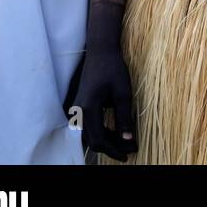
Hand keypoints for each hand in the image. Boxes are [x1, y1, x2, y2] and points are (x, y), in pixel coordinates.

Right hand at [73, 40, 137, 160]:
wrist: (100, 52)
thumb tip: (128, 140)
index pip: (99, 139)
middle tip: (130, 150)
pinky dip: (101, 132)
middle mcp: (78, 112)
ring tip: (125, 143)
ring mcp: (77, 109)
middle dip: (111, 147)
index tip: (128, 154)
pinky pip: (88, 126)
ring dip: (106, 141)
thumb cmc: (113, 70)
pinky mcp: (80, 106)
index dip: (113, 150)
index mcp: (88, 109)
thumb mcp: (123, 94)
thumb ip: (124, 118)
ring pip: (90, 134)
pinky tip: (115, 132)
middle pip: (93, 140)